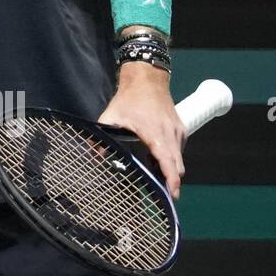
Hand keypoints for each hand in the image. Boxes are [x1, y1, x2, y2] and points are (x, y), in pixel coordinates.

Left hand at [97, 60, 185, 198]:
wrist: (147, 79)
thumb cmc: (129, 98)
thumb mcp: (111, 116)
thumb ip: (102, 136)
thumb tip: (94, 155)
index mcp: (155, 134)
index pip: (168, 162)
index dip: (171, 181)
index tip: (172, 196)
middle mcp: (171, 134)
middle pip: (177, 166)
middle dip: (172, 182)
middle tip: (161, 197)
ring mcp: (178, 132)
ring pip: (179, 159)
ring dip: (171, 171)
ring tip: (157, 181)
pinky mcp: (181, 129)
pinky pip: (179, 150)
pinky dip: (171, 159)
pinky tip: (157, 162)